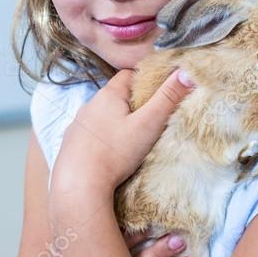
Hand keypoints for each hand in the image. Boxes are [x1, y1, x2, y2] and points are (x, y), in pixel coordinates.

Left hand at [49, 67, 196, 215]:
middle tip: (150, 119)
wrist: (79, 184)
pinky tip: (110, 152)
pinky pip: (90, 133)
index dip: (146, 81)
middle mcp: (90, 104)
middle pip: (116, 95)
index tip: (159, 95)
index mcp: (108, 95)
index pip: (129, 75)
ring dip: (116, 121)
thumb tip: (186, 72)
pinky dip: (101, 137)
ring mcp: (78, 124)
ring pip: (102, 114)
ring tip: (131, 138)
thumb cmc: (116, 153)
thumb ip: (167, 98)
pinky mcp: (71, 142)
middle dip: (133, 103)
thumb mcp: (148, 124)